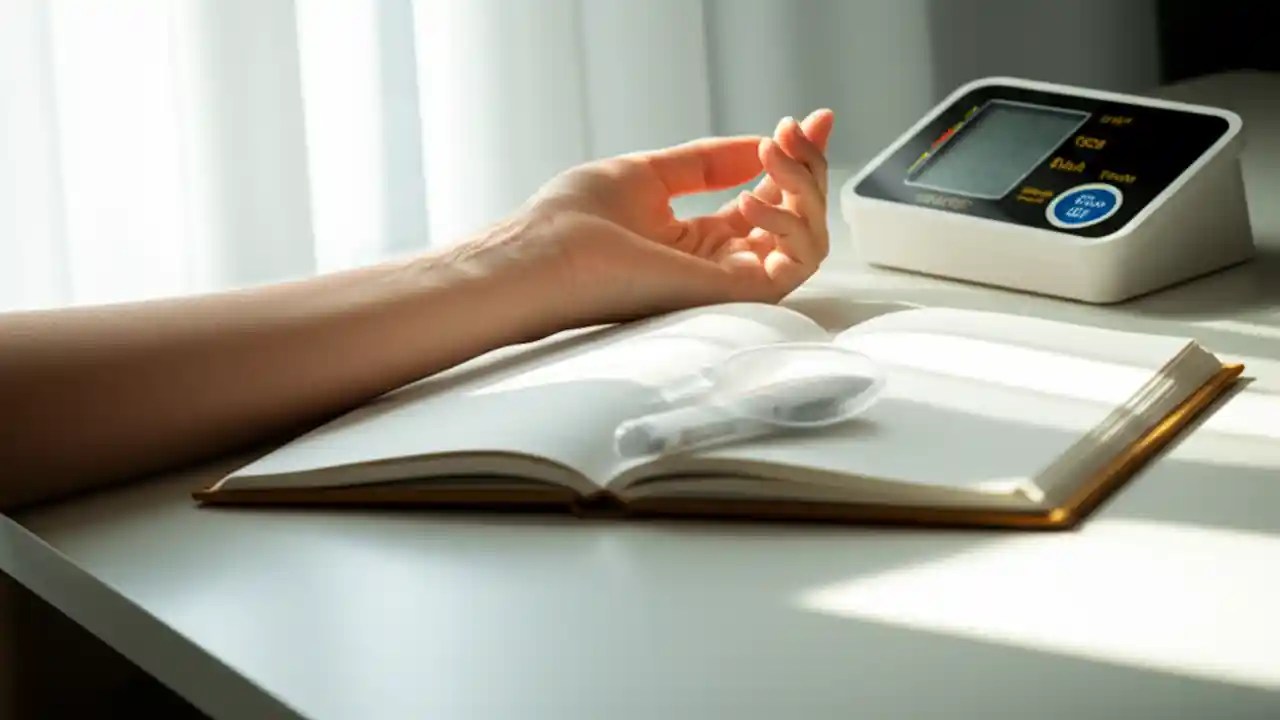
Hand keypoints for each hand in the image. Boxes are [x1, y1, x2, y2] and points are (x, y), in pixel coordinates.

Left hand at [508, 109, 833, 327]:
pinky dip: (795, 226)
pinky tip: (757, 198)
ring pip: (807, 244)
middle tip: (791, 131)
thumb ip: (708, 164)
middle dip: (807, 167)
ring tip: (775, 159)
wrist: (541, 257)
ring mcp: (724, 283)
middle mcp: (716, 265)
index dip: (795, 160)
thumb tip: (759, 147)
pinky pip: (796, 267)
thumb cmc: (572, 223)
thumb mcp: (649, 173)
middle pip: (797, 221)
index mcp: (695, 243)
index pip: (767, 203)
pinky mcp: (729, 296)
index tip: (813, 119)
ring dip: (807, 191)